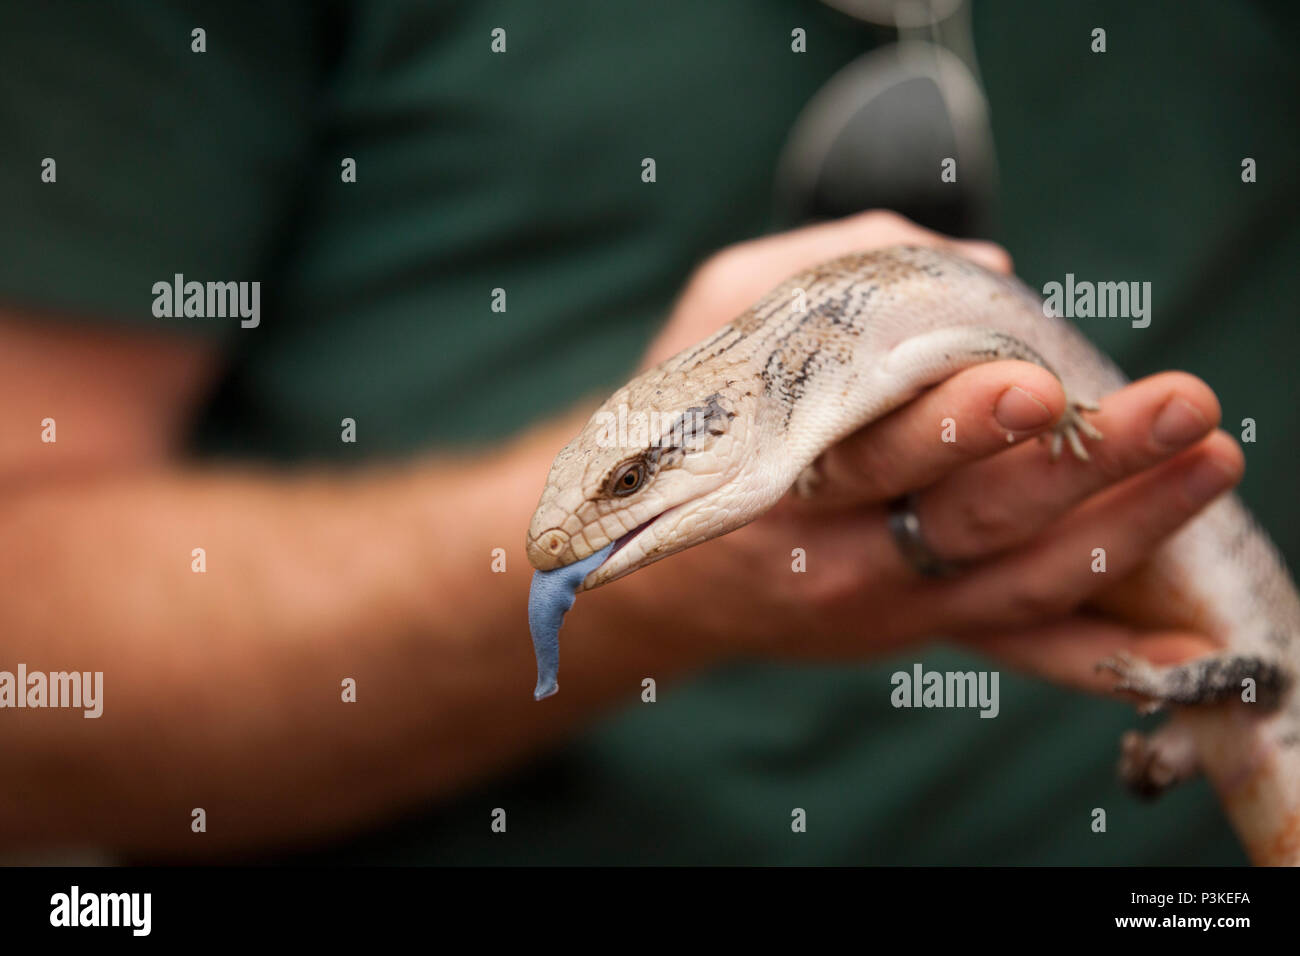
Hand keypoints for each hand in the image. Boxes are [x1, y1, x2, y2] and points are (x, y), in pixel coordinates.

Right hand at [599, 211, 1239, 693]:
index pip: (873, 454)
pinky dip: (1103, 655)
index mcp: (774, 477)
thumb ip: (829, 272)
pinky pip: (1017, 648)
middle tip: (1175, 407)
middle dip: (1075, 466)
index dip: (954, 426)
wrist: (661, 580)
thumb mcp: (717, 322)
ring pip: (1016, 583)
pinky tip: (1192, 647)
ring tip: (1209, 462)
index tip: (1032, 382)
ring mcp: (886, 608)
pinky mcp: (920, 630)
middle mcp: (834, 560)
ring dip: (1122, 530)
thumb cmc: (691, 431)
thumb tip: (986, 269)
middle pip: (968, 522)